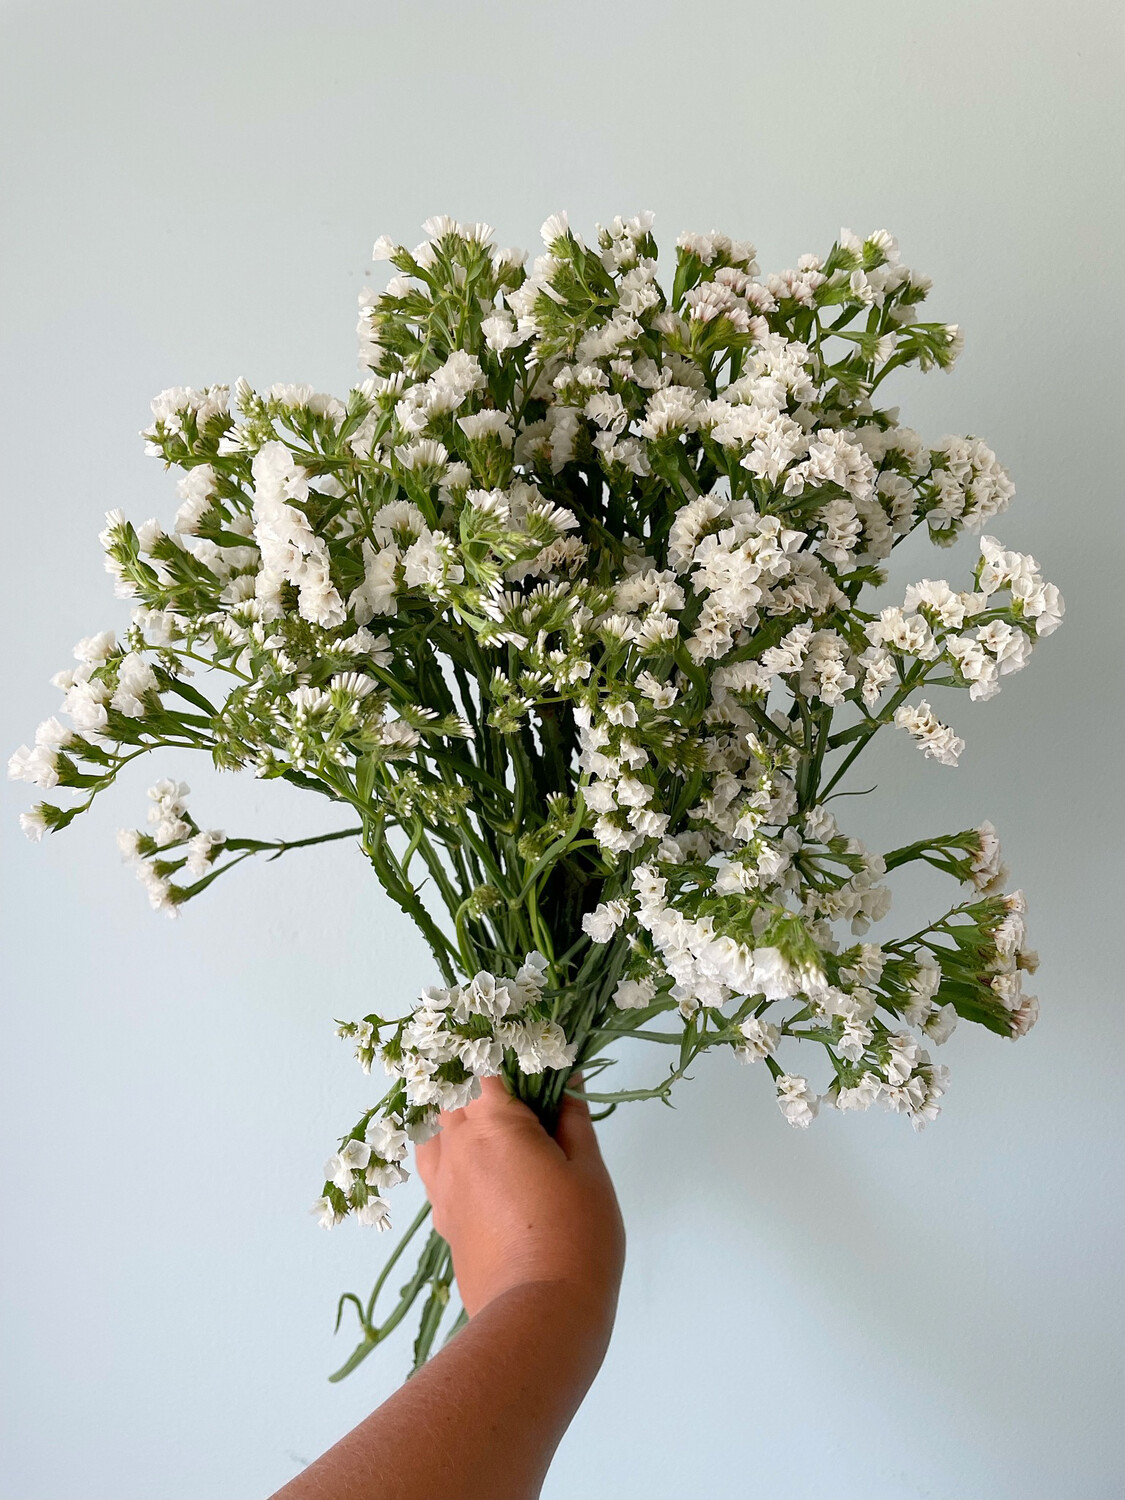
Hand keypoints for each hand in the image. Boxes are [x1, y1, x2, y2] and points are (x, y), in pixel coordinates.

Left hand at [415, 1075, 624, 1333]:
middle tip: (516, 1088)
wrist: (540, 1316)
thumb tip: (568, 1080)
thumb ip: (573, 1117)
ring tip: (489, 1122)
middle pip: (452, 1091)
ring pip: (433, 1127)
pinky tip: (475, 1163)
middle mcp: (458, 1146)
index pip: (484, 1064)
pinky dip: (448, 1152)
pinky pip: (434, 1166)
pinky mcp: (441, 1217)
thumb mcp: (589, 1168)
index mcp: (495, 1123)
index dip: (504, 1053)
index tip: (527, 1056)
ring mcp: (443, 1183)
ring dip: (455, 1115)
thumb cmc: (578, 1236)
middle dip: (478, 1080)